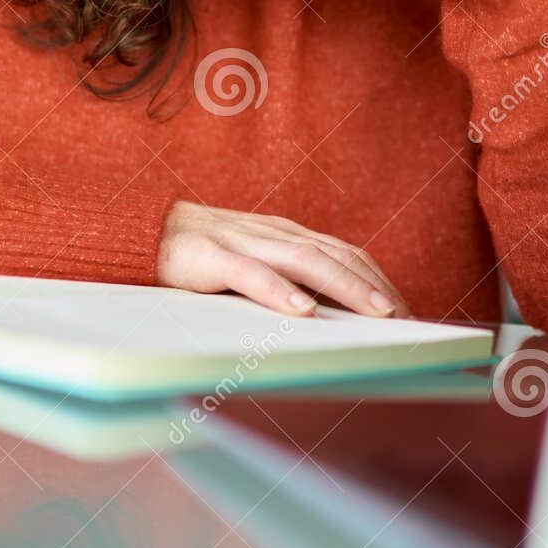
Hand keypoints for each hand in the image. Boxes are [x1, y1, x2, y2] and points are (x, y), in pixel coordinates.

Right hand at [156, 200, 411, 318]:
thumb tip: (330, 313)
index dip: (376, 278)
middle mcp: (273, 234)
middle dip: (373, 286)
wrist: (143, 229)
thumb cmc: (204, 254)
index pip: (344, 253)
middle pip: (335, 256)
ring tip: (374, 312)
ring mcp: (243, 241)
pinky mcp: (210, 257)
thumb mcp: (254, 262)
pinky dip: (279, 290)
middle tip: (403, 318)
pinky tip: (302, 310)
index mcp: (286, 235)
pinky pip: (250, 273)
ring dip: (345, 287)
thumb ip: (288, 278)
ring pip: (305, 260)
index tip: (404, 310)